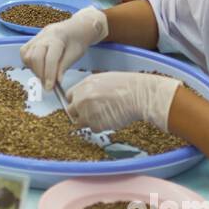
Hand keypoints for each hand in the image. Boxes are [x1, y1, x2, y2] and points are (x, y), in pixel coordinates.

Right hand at [20, 6, 108, 88]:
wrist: (74, 29)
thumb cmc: (76, 42)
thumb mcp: (75, 55)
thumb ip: (63, 67)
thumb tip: (55, 82)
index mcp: (57, 37)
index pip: (50, 58)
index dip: (49, 74)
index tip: (50, 88)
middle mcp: (44, 36)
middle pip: (35, 57)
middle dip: (40, 73)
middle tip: (47, 84)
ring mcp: (35, 37)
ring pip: (27, 56)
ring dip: (34, 69)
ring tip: (44, 75)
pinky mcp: (31, 41)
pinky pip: (24, 53)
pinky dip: (29, 63)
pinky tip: (38, 67)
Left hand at [66, 71, 180, 132]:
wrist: (139, 95)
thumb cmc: (126, 85)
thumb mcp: (102, 79)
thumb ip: (89, 88)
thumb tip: (83, 96)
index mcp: (83, 86)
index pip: (69, 97)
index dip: (75, 101)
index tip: (81, 105)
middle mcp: (82, 99)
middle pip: (71, 111)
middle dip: (79, 113)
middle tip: (92, 113)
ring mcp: (87, 113)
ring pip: (81, 122)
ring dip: (89, 121)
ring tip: (104, 115)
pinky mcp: (96, 125)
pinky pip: (93, 129)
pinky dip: (100, 127)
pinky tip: (110, 119)